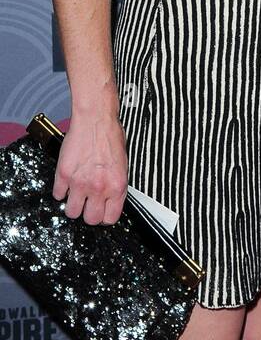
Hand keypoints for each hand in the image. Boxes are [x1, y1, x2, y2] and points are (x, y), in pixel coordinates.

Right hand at [53, 108, 127, 224]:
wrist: (95, 119)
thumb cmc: (110, 137)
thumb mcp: (122, 165)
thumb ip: (115, 186)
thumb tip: (109, 200)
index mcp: (117, 186)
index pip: (110, 218)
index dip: (104, 217)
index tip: (101, 212)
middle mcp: (99, 187)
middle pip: (90, 219)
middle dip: (88, 213)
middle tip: (88, 204)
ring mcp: (80, 182)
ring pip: (71, 212)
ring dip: (73, 205)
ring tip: (76, 194)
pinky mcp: (64, 175)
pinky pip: (58, 195)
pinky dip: (61, 191)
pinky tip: (67, 182)